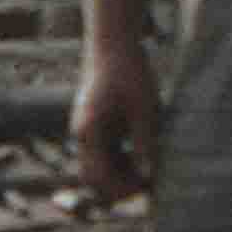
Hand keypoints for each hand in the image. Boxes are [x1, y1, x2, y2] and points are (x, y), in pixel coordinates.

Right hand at [72, 45, 159, 205]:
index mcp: (89, 130)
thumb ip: (143, 143)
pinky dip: (120, 162)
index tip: (147, 186)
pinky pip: (104, 155)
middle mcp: (82, 135)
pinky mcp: (95, 127)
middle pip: (93, 178)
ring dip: (120, 176)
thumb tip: (148, 175)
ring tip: (149, 170)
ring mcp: (86, 132)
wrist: (113, 42)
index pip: (96, 176)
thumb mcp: (143, 108)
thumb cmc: (129, 70)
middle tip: (149, 184)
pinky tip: (142, 156)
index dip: (120, 189)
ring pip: (98, 168)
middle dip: (118, 187)